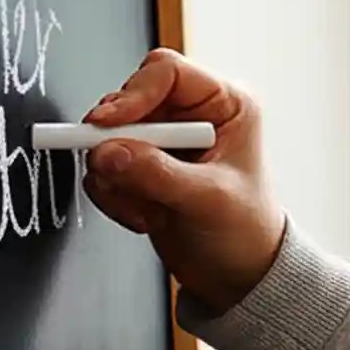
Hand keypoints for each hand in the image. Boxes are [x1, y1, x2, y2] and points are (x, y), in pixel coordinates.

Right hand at [83, 49, 284, 314]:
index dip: (131, 94)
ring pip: (108, 137)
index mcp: (224, 103)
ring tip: (148, 208)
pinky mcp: (140, 168)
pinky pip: (102, 168)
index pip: (165, 72)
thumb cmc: (246, 233)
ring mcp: (162, 141)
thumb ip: (157, 174)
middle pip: (127, 101)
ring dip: (117, 177)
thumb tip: (107, 152)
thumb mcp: (208, 200)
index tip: (105, 124)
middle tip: (118, 174)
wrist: (237, 277)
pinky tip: (145, 216)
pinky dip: (114, 195)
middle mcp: (190, 115)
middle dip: (118, 143)